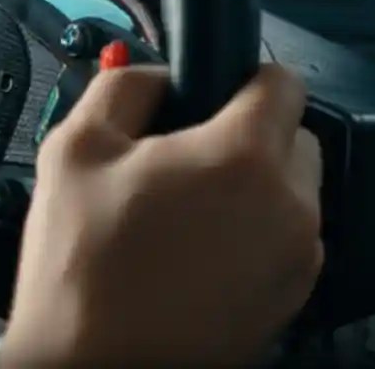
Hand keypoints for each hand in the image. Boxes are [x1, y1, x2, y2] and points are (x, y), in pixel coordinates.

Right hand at [0, 65, 322, 366]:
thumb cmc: (82, 269)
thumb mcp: (76, 148)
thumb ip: (126, 87)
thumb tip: (158, 75)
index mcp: (246, 156)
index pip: (283, 80)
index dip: (243, 78)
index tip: (214, 93)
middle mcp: (291, 205)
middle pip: (293, 137)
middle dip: (248, 138)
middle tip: (186, 161)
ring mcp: (298, 259)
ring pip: (293, 193)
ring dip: (253, 191)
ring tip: (186, 216)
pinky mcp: (292, 301)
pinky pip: (286, 243)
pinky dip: (255, 238)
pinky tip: (199, 256)